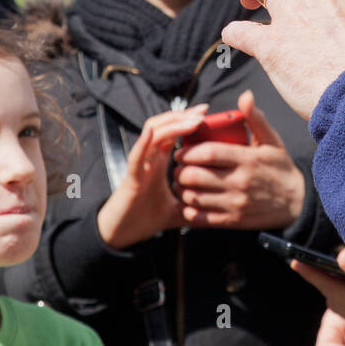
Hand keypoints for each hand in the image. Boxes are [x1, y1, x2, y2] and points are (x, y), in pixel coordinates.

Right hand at [96, 105, 207, 248]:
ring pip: (152, 135)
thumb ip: (197, 203)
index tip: (206, 114)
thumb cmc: (147, 217)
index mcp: (159, 160)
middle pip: (163, 126)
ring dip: (171, 125)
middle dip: (183, 116)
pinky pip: (136, 157)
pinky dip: (142, 144)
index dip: (187, 119)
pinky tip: (151, 134)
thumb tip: (221, 209)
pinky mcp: (131, 178)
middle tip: (203, 112)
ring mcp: (140, 165)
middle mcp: (149, 157)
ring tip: (191, 121)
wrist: (123, 233)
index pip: (173, 131)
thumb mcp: (180, 208)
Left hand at [172, 90, 305, 229]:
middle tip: (178, 167)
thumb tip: (245, 95)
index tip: (181, 151)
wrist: (297, 203)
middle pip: (196, 176)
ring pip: (195, 198)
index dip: (188, 151)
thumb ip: (255, 119)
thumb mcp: (272, 141)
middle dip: (180, 171)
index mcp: (247, 159)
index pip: (208, 153)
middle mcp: (240, 182)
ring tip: (181, 183)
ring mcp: (236, 203)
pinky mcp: (234, 221)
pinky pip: (202, 218)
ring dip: (182, 190)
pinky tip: (190, 203)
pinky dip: (190, 210)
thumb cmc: (280, 168)